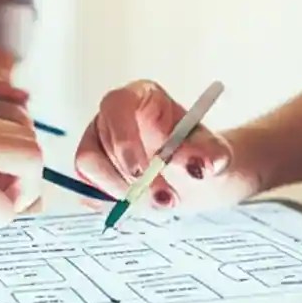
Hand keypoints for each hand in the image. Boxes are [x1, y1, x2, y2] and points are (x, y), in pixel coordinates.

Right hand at [73, 81, 258, 211]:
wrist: (195, 176)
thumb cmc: (198, 154)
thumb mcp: (213, 152)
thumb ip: (210, 155)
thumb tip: (202, 165)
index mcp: (140, 97)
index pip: (117, 105)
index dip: (124, 139)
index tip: (143, 172)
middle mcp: (113, 117)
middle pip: (103, 142)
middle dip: (132, 178)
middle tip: (163, 198)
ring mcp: (98, 143)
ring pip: (90, 167)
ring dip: (122, 192)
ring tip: (157, 202)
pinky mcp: (92, 171)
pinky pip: (88, 187)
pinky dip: (111, 201)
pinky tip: (138, 204)